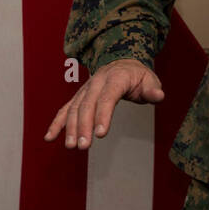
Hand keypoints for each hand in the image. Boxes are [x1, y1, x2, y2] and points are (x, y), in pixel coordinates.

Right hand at [44, 58, 163, 149]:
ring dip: (71, 128)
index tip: (100, 134)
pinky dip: (57, 123)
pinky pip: (65, 109)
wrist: (121, 63)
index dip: (103, 115)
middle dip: (84, 126)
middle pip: (87, 104)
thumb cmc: (138, 76)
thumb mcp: (150, 80)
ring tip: (71, 146)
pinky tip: (50, 138)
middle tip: (83, 146)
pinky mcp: (79, 96)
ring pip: (74, 108)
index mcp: (116, 78)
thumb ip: (152, 89)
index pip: (108, 97)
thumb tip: (158, 96)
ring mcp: (86, 89)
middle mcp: (97, 82)